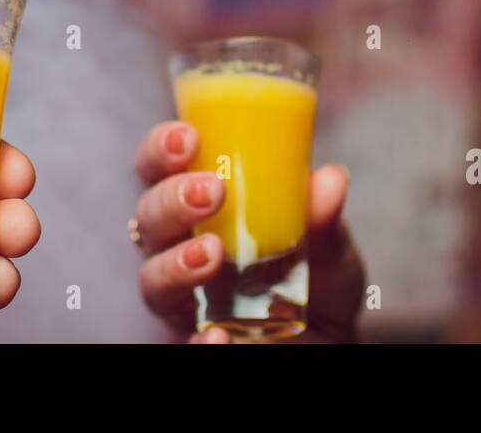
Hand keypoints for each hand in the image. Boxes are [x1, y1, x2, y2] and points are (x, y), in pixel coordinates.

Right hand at [132, 121, 363, 342]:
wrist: (332, 338)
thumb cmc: (317, 275)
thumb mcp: (331, 242)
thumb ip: (324, 215)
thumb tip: (330, 179)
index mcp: (201, 207)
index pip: (160, 168)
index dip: (161, 148)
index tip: (188, 136)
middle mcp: (180, 247)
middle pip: (149, 218)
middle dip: (171, 200)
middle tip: (212, 191)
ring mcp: (186, 299)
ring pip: (152, 279)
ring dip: (175, 263)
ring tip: (211, 254)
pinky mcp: (200, 340)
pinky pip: (184, 343)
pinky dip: (196, 341)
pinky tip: (218, 336)